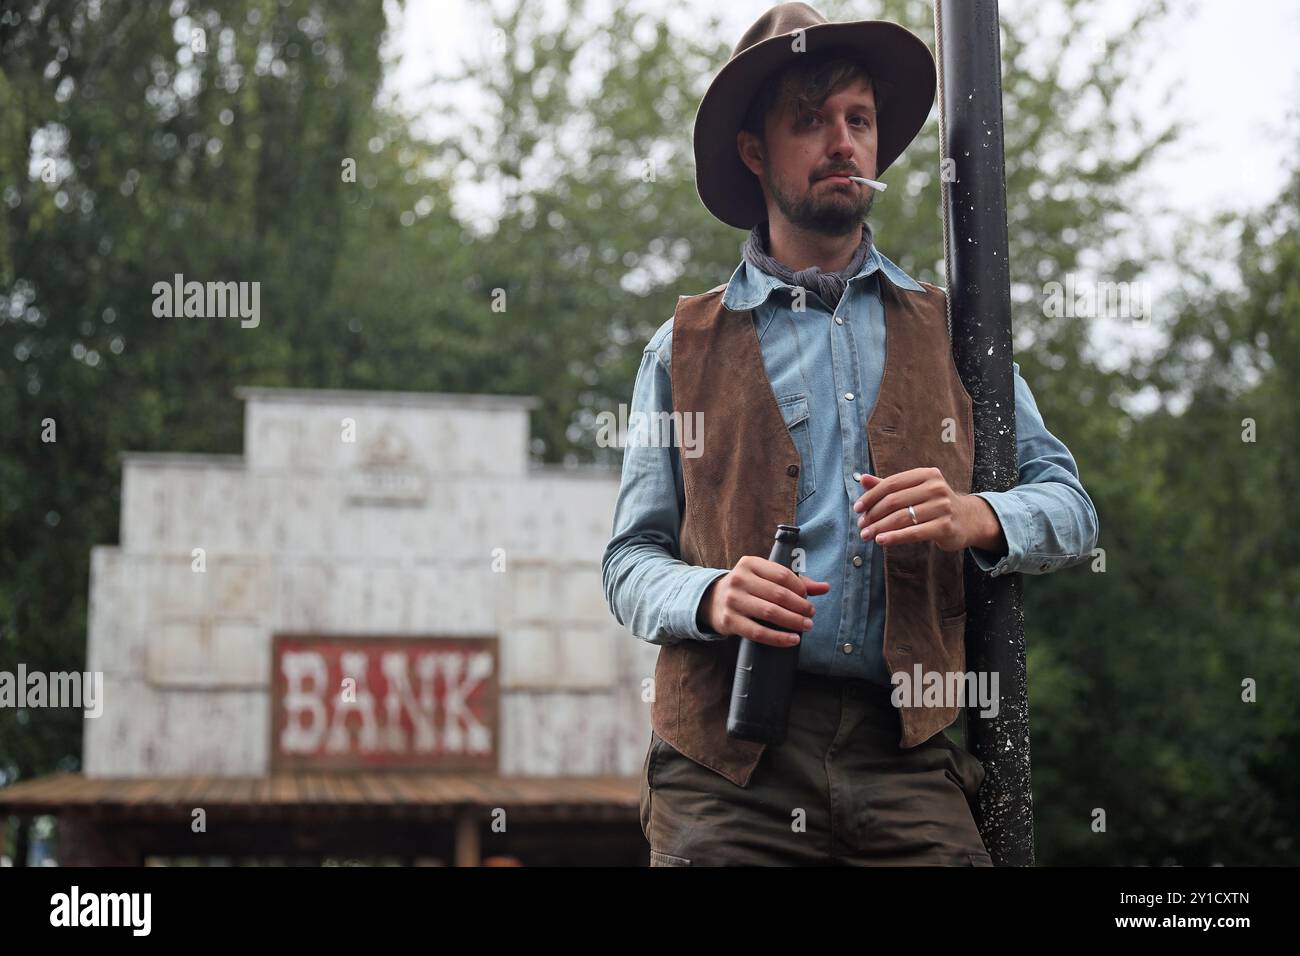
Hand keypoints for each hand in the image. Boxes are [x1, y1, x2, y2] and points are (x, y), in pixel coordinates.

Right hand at [698, 555, 829, 646]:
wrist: (712, 601)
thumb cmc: (748, 588)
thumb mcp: (766, 578)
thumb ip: (795, 581)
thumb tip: (825, 588)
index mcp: (750, 563)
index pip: (782, 575)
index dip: (800, 588)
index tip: (808, 598)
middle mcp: (739, 579)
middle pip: (778, 594)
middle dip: (800, 606)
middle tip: (811, 615)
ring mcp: (732, 600)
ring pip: (769, 613)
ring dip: (793, 621)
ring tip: (806, 626)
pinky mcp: (729, 621)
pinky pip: (758, 632)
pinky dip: (778, 638)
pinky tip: (792, 639)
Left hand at [852, 467, 1004, 552]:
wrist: (967, 519)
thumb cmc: (934, 503)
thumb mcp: (914, 490)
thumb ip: (889, 485)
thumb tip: (862, 479)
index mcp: (926, 474)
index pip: (892, 483)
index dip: (871, 496)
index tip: (857, 508)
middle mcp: (936, 487)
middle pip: (895, 501)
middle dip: (873, 514)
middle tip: (861, 525)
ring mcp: (943, 506)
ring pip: (902, 518)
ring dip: (880, 527)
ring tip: (866, 535)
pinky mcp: (945, 526)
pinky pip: (914, 532)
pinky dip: (895, 537)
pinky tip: (881, 540)